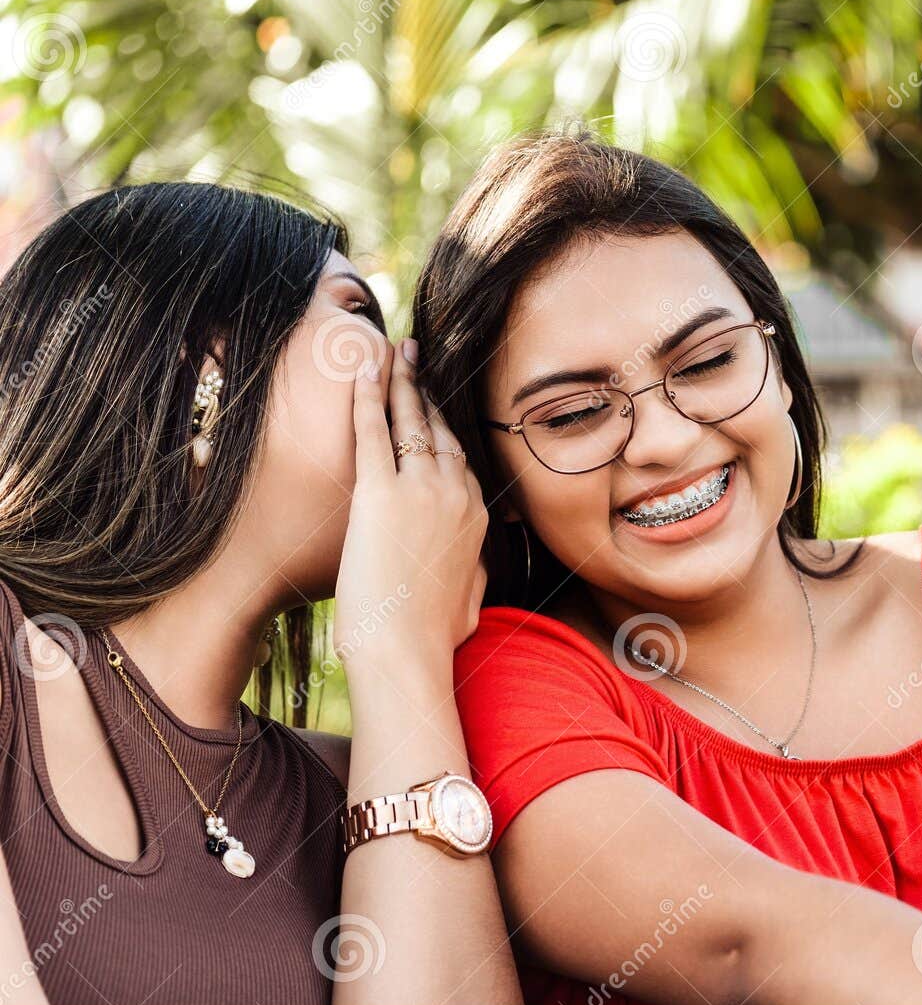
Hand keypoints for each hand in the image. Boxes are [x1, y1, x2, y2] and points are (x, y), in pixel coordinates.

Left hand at [334, 338, 487, 687]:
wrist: (407, 654)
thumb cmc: (432, 640)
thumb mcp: (469, 599)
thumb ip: (472, 571)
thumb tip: (474, 569)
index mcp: (475, 516)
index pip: (459, 456)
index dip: (443, 424)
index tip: (431, 402)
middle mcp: (455, 493)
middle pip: (439, 429)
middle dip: (425, 390)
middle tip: (414, 356)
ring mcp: (421, 490)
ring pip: (411, 420)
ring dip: (401, 380)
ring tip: (395, 350)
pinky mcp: (379, 494)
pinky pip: (373, 430)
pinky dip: (367, 395)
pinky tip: (362, 367)